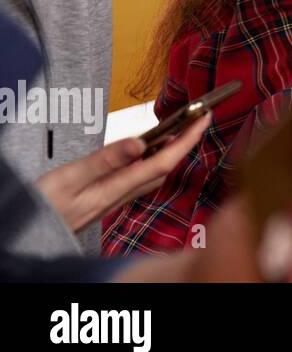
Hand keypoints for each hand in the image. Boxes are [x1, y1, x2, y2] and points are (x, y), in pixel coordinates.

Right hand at [36, 110, 210, 231]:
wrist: (27, 234)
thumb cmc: (43, 206)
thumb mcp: (69, 178)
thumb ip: (104, 160)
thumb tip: (140, 142)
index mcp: (115, 188)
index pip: (164, 161)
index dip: (187, 139)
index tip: (204, 116)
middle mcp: (121, 195)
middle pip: (164, 167)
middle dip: (185, 142)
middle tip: (196, 118)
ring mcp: (114, 199)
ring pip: (152, 174)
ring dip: (169, 151)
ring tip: (177, 129)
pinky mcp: (106, 199)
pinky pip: (138, 178)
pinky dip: (149, 160)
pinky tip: (144, 151)